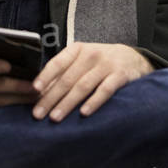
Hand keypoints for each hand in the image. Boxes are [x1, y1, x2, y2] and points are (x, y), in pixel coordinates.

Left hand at [32, 42, 152, 121]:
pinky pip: (105, 90)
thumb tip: (40, 94)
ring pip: (82, 86)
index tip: (34, 90)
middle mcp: (90, 55)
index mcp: (77, 50)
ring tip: (55, 117)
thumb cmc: (100, 62)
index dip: (45, 76)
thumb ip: (65, 73)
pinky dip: (94, 102)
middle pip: (67, 79)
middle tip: (38, 114)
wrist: (133, 58)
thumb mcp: (82, 60)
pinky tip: (84, 113)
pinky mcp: (120, 76)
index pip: (57, 63)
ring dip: (67, 103)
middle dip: (50, 98)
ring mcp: (106, 65)